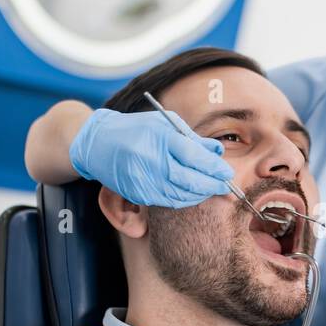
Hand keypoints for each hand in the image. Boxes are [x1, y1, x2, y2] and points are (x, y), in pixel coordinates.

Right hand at [69, 106, 234, 207]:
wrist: (98, 143)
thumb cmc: (136, 129)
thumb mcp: (165, 124)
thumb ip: (193, 139)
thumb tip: (218, 152)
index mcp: (160, 137)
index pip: (194, 156)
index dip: (214, 167)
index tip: (227, 172)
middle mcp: (151, 160)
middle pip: (190, 180)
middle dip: (213, 185)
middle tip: (227, 186)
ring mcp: (143, 179)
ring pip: (181, 195)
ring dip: (200, 195)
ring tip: (212, 190)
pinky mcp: (138, 192)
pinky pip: (167, 201)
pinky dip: (184, 200)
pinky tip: (193, 195)